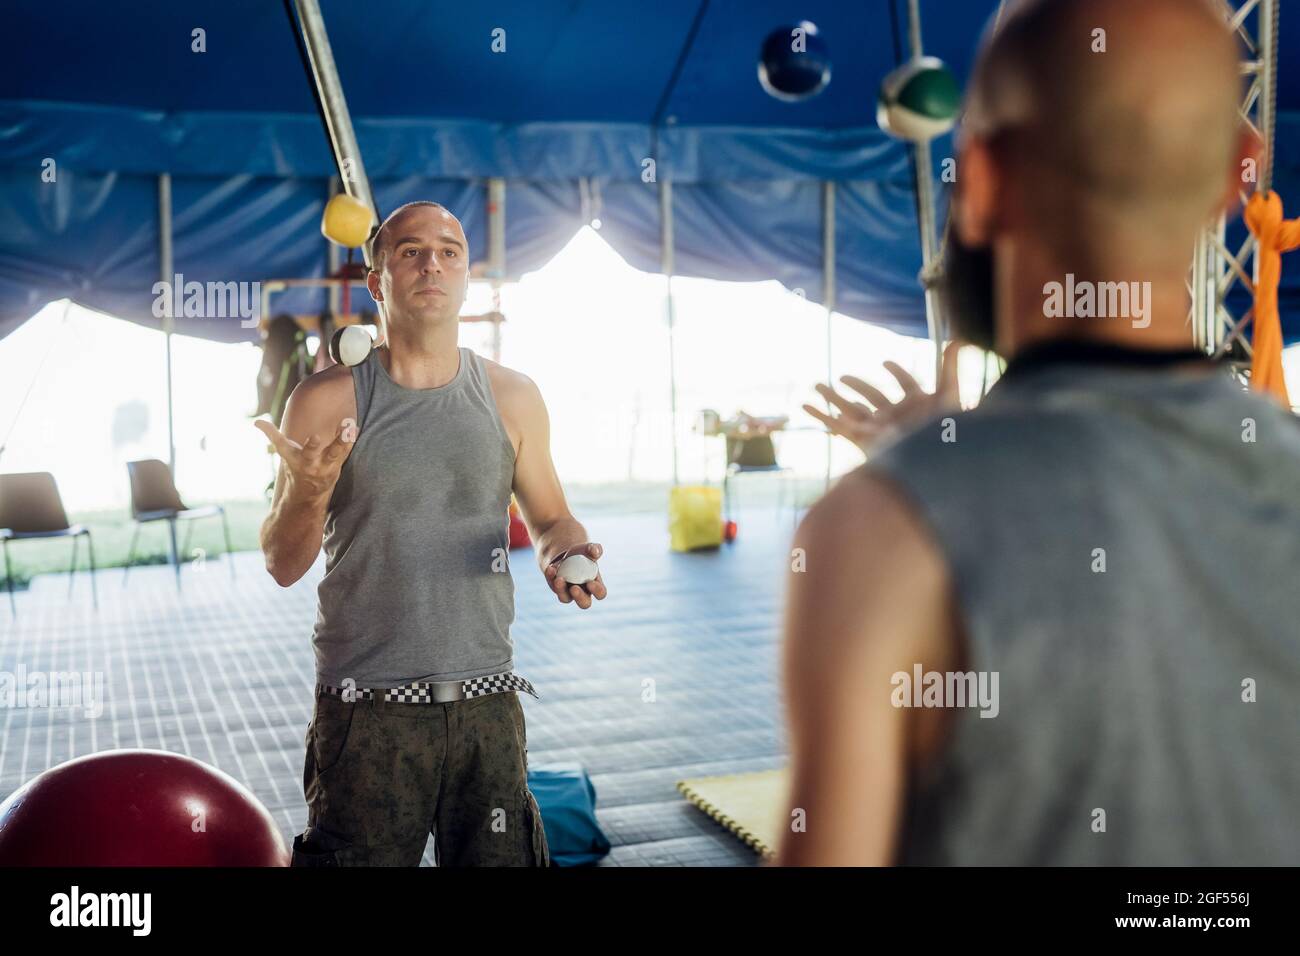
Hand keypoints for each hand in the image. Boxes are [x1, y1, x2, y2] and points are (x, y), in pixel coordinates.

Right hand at [254, 417, 353, 500]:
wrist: (307, 495)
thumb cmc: (295, 466)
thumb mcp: (284, 452)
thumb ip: (272, 435)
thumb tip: (256, 422)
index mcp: (292, 458)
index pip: (283, 445)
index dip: (277, 436)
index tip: (272, 428)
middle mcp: (307, 463)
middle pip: (310, 453)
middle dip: (312, 445)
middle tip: (316, 436)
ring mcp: (323, 466)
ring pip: (333, 453)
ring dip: (341, 441)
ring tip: (349, 428)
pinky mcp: (336, 466)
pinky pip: (344, 453)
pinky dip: (349, 441)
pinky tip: (355, 429)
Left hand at [544, 542, 606, 609]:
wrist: (566, 554)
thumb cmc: (583, 553)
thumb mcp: (589, 548)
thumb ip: (595, 549)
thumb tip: (594, 552)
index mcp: (595, 585)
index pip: (600, 594)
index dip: (597, 591)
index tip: (590, 583)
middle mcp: (583, 592)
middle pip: (584, 604)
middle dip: (579, 597)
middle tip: (574, 588)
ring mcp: (568, 592)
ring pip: (565, 598)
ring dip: (561, 590)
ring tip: (559, 579)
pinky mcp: (557, 588)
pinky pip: (553, 586)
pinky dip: (551, 577)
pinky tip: (551, 568)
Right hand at [803, 341, 960, 455]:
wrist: (930, 459)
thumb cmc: (944, 432)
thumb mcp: (949, 394)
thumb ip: (950, 368)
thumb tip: (959, 340)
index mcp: (916, 405)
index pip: (905, 384)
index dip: (896, 373)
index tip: (885, 363)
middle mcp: (894, 416)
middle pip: (872, 396)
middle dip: (856, 386)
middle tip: (841, 377)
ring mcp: (876, 428)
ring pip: (850, 408)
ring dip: (832, 398)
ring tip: (815, 385)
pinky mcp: (862, 438)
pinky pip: (837, 425)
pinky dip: (821, 416)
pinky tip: (806, 406)